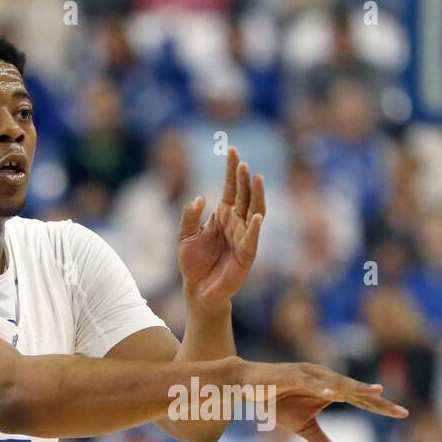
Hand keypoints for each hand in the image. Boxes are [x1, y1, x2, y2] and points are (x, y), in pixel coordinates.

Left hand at [177, 147, 264, 311]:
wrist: (197, 290)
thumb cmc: (193, 262)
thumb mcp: (184, 235)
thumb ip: (190, 216)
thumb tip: (200, 197)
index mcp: (224, 216)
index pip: (231, 189)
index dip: (232, 171)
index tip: (232, 151)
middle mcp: (237, 224)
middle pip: (244, 196)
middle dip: (244, 179)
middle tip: (243, 162)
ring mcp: (244, 238)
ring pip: (254, 212)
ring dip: (256, 196)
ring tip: (256, 178)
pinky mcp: (246, 255)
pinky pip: (252, 239)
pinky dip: (254, 228)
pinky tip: (255, 215)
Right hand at [240, 359, 407, 441]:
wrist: (247, 384)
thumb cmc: (277, 401)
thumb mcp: (303, 428)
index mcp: (331, 390)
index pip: (361, 399)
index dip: (381, 406)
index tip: (403, 414)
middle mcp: (325, 379)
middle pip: (356, 389)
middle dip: (378, 398)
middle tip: (400, 410)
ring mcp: (310, 375)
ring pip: (337, 381)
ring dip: (356, 386)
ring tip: (376, 391)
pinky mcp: (291, 375)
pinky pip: (308, 381)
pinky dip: (320, 386)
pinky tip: (332, 392)